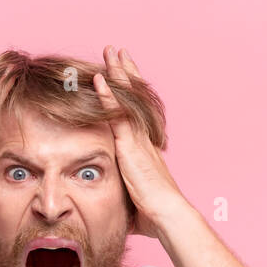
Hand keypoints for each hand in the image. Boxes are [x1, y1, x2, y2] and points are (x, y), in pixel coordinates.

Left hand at [92, 45, 187, 238]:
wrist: (167, 215)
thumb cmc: (154, 215)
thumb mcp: (136, 201)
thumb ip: (127, 197)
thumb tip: (119, 210)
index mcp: (146, 149)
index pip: (136, 113)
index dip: (131, 93)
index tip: (125, 74)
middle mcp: (144, 138)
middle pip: (134, 97)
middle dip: (126, 72)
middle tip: (117, 51)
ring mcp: (138, 140)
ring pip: (127, 99)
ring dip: (117, 73)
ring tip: (110, 51)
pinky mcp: (130, 146)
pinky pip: (117, 114)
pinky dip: (108, 95)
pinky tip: (99, 78)